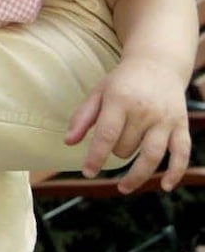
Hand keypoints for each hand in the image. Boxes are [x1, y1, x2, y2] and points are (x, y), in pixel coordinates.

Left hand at [66, 56, 194, 190]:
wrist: (158, 64)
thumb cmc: (122, 82)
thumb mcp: (98, 92)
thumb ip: (82, 117)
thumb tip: (68, 142)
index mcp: (121, 100)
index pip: (107, 134)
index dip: (96, 156)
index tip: (87, 172)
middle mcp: (145, 111)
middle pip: (127, 147)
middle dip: (115, 153)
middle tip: (112, 145)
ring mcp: (166, 119)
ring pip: (152, 155)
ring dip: (138, 175)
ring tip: (123, 188)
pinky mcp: (182, 125)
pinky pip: (182, 153)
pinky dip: (175, 171)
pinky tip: (165, 186)